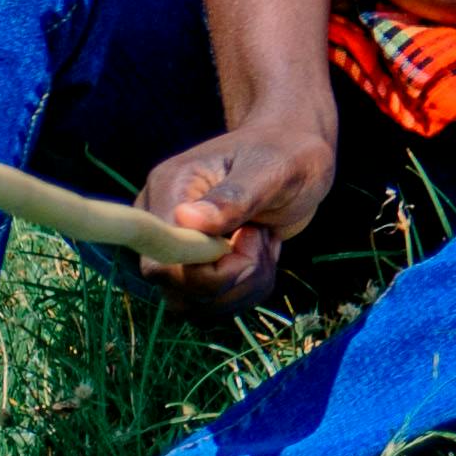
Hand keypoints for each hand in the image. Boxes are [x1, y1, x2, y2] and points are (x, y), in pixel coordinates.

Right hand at [140, 93, 338, 306]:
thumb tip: (186, 219)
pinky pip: (211, 304)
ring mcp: (177, 250)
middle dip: (234, 277)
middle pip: (177, 288)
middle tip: (262, 236)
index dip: (206, 270)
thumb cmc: (287, 152)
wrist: (294, 155)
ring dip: (244, 286)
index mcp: (169, 191)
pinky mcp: (196, 267)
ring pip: (194, 303)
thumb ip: (234, 196)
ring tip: (264, 241)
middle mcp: (162, 225)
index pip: (161, 259)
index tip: (248, 238)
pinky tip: (261, 255)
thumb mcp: (273, 169)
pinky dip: (246, 291)